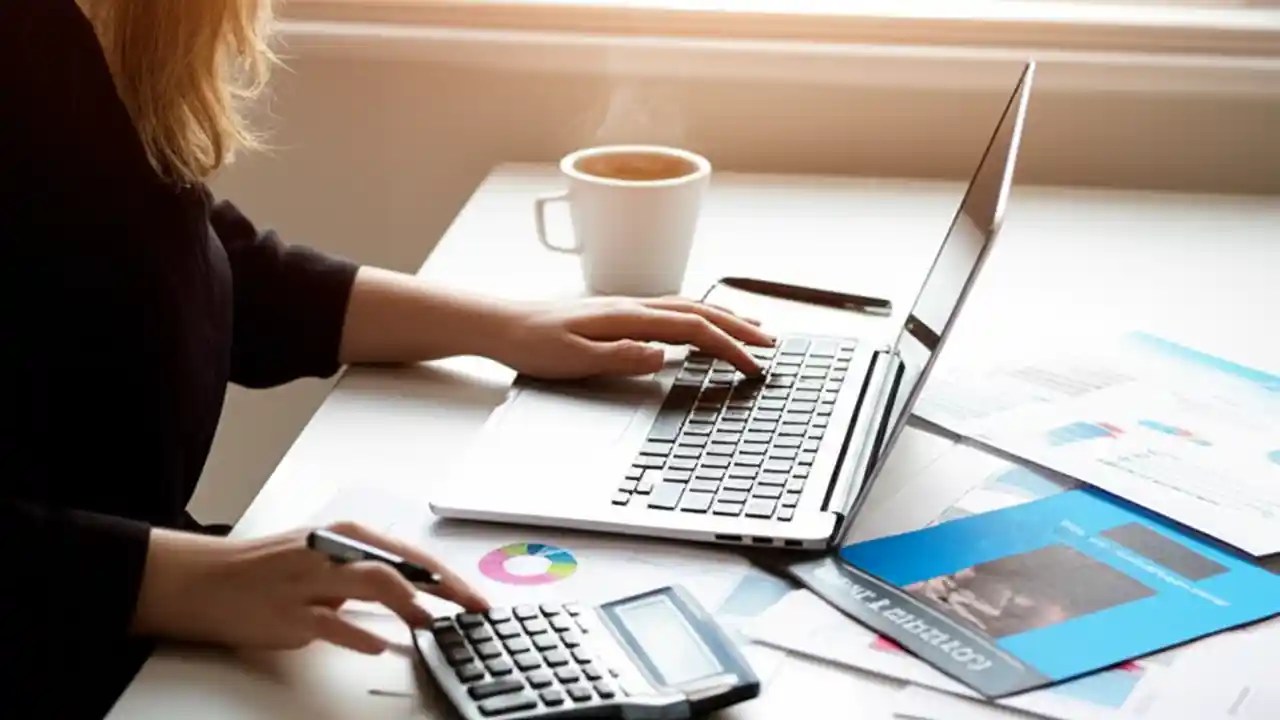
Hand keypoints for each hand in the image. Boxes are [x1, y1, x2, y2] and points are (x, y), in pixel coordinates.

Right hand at [134, 523, 488, 654]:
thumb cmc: (268, 570)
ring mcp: (311, 580)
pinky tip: (378, 645)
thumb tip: (416, 591)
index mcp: (346, 535)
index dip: (449, 575)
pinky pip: (331, 622)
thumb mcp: (325, 561)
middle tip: (472, 608)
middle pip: (402, 567)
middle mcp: (333, 550)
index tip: (476, 596)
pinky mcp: (289, 611)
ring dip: (409, 605)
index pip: (411, 555)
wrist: (206, 580)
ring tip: (432, 623)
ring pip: (373, 584)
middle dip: (444, 588)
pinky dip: (358, 634)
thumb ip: (367, 572)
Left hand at [496, 296, 774, 378]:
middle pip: (699, 311)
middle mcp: (632, 306)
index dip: (728, 346)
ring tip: (751, 328)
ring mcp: (627, 307)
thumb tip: (662, 354)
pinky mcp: (618, 313)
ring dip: (723, 317)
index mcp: (627, 316)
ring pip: (688, 307)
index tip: (753, 365)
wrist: (501, 324)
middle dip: (739, 328)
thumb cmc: (532, 344)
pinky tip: (700, 325)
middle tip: (771, 344)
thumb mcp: (573, 359)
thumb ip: (619, 356)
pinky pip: (671, 310)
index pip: (692, 328)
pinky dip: (698, 316)